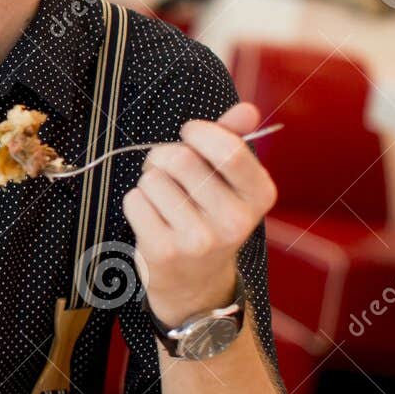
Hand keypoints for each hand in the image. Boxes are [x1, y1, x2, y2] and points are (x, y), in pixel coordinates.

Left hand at [125, 101, 277, 324]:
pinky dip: (136, 202)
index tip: (190, 135)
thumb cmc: (209, 218)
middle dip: (164, 156)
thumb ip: (235, 142)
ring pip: (153, 179)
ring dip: (150, 182)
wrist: (195, 283)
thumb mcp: (230, 184)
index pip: (228, 149)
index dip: (200, 132)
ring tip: (163, 200)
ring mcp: (199, 240)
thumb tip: (246, 109)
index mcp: (259, 196)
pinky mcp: (164, 251)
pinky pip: (134, 200)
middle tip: (168, 171)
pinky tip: (152, 219)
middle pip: (181, 158)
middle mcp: (235, 221)